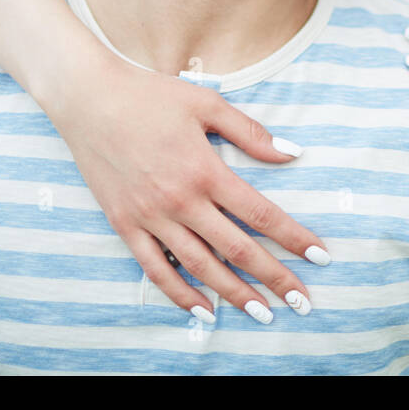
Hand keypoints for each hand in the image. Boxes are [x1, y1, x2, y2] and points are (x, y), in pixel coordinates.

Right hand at [47, 49, 330, 323]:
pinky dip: (180, 294)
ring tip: (262, 313)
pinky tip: (203, 311)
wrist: (88, 98)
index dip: (293, 238)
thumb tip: (292, 155)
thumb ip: (250, 133)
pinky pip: (155, 269)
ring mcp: (150, 217)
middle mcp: (180, 201)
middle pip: (236, 249)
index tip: (320, 256)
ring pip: (199, 267)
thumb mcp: (206, 104)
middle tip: (302, 302)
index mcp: (205, 170)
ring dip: (234, 294)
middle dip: (273, 278)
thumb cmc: (150, 95)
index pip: (260, 214)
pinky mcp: (124, 224)